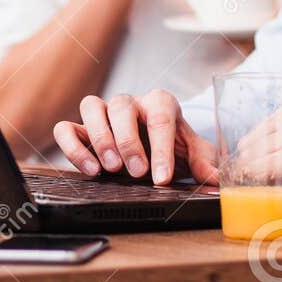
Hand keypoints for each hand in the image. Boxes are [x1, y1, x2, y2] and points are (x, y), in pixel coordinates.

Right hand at [53, 89, 218, 185]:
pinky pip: (66, 127)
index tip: (162, 177)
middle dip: (128, 141)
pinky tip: (89, 169)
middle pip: (122, 106)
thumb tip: (216, 178)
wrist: (156, 147)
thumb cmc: (174, 146)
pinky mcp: (83, 127)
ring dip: (99, 138)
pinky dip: (72, 146)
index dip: (161, 148)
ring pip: (91, 106)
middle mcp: (131, 103)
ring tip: (109, 169)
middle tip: (136, 172)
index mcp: (161, 103)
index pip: (160, 117)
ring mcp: (105, 112)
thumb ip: (205, 162)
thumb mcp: (194, 153)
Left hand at [198, 97, 281, 207]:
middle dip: (249, 164)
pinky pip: (262, 173)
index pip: (261, 128)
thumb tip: (281, 155)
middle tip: (253, 187)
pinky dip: (256, 186)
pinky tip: (264, 196)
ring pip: (252, 157)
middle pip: (251, 142)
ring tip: (259, 194)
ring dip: (251, 177)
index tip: (252, 171)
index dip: (255, 152)